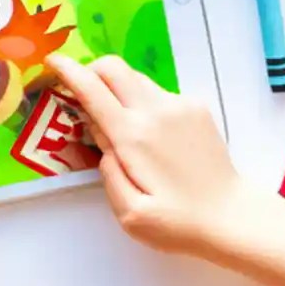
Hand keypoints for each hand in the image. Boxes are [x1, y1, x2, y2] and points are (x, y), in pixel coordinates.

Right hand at [47, 54, 247, 257]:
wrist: (233, 217)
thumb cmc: (179, 223)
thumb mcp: (130, 213)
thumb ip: (107, 174)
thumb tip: (102, 146)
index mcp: (133, 136)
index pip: (92, 89)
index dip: (67, 70)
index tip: (52, 62)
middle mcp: (155, 111)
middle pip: (113, 67)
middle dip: (90, 70)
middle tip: (80, 93)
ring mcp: (179, 105)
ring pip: (136, 78)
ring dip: (117, 88)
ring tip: (117, 121)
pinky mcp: (197, 108)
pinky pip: (158, 93)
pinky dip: (142, 102)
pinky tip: (150, 135)